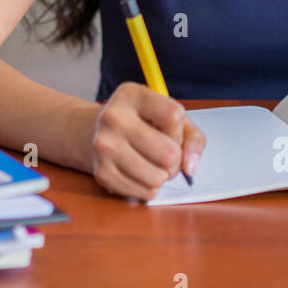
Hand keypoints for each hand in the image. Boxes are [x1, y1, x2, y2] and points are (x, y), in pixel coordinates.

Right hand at [87, 81, 205, 200]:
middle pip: (169, 153)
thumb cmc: (141, 124)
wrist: (94, 133)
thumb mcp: (169, 117)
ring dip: (163, 176)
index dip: (179, 130)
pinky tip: (139, 173)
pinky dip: (149, 188)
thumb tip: (190, 166)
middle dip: (174, 159)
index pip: (173, 116)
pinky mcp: (102, 173)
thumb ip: (192, 138)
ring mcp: (104, 146)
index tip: (169, 130)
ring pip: (158, 178)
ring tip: (152, 163)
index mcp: (131, 95)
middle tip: (163, 153)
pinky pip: (145, 193)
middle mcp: (113, 117)